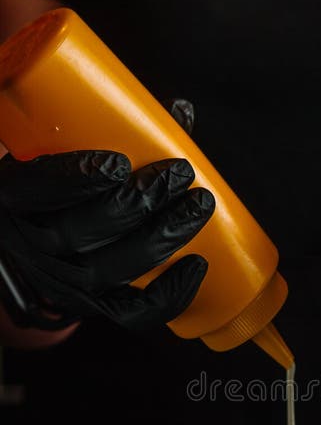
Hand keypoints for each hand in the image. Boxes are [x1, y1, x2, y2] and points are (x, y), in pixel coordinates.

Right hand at [0, 98, 212, 332]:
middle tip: (179, 175)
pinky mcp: (90, 307)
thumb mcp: (59, 155)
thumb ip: (112, 129)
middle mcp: (30, 244)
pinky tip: (197, 265)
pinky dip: (168, 294)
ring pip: (110, 269)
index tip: (120, 163)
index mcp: (14, 196)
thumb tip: (180, 112)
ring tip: (198, 208)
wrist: (35, 246)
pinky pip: (130, 312)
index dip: (77, 178)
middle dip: (138, 203)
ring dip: (161, 238)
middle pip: (80, 232)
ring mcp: (60, 282)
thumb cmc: (57, 189)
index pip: (36, 189)